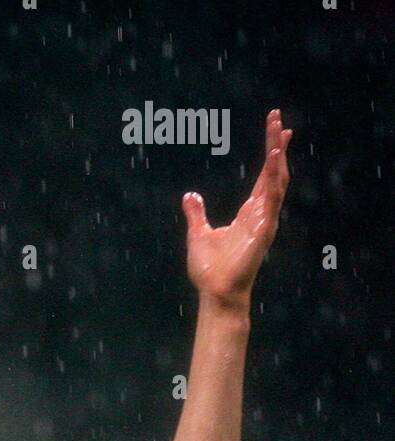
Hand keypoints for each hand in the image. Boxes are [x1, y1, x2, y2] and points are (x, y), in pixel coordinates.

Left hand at [182, 109, 291, 308]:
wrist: (215, 292)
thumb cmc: (210, 269)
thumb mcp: (198, 234)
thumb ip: (197, 214)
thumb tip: (190, 196)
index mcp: (249, 213)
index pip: (264, 176)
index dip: (271, 152)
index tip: (275, 129)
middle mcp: (261, 213)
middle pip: (274, 172)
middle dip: (277, 145)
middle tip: (279, 120)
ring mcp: (265, 220)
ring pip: (277, 179)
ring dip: (278, 154)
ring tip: (280, 130)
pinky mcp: (264, 228)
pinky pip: (272, 198)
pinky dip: (274, 177)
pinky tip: (273, 157)